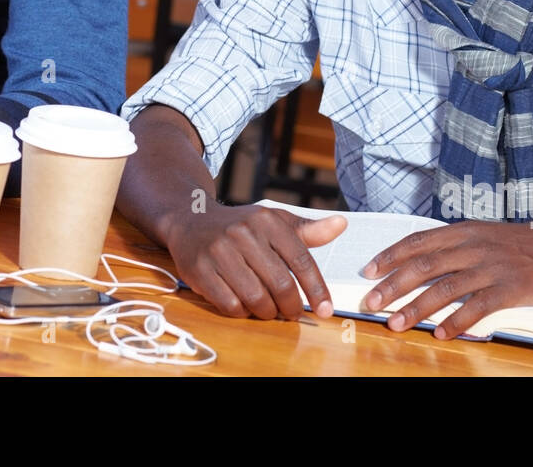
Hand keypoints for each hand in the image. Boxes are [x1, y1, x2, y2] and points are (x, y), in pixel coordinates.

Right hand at [164, 204, 346, 320]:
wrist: (190, 220)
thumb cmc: (241, 225)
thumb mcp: (274, 221)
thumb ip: (307, 230)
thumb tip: (341, 224)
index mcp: (267, 221)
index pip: (301, 261)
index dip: (316, 289)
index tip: (325, 310)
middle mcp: (244, 233)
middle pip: (281, 284)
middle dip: (291, 307)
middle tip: (292, 313)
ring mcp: (220, 251)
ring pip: (256, 298)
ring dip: (267, 312)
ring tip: (269, 310)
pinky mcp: (200, 269)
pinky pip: (230, 304)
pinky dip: (242, 312)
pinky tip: (244, 306)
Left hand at [360, 221, 532, 338]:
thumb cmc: (529, 244)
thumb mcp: (488, 234)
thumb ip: (459, 245)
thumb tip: (425, 259)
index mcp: (465, 230)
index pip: (418, 240)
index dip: (391, 255)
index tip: (368, 271)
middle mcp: (474, 245)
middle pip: (424, 265)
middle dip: (392, 285)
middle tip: (370, 302)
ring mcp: (493, 266)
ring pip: (445, 287)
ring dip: (416, 307)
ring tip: (396, 324)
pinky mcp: (512, 287)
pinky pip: (478, 306)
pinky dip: (457, 320)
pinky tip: (442, 333)